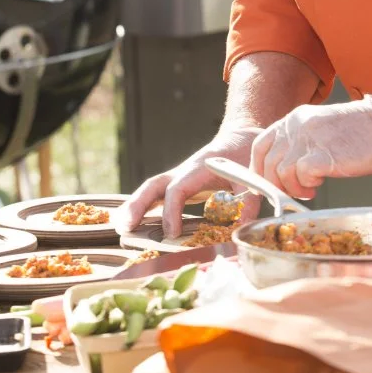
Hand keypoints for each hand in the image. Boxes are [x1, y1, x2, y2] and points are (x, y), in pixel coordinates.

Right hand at [115, 126, 262, 238]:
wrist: (240, 138)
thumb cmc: (244, 156)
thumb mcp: (251, 176)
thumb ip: (249, 202)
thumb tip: (244, 230)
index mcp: (199, 168)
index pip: (177, 190)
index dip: (171, 211)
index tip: (172, 234)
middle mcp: (183, 172)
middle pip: (154, 185)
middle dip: (138, 205)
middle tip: (125, 228)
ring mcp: (178, 178)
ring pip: (151, 189)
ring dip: (134, 206)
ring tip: (120, 228)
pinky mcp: (179, 185)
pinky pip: (157, 195)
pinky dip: (143, 206)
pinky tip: (132, 223)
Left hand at [251, 98, 371, 199]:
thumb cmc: (361, 132)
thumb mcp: (321, 129)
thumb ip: (301, 144)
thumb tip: (285, 171)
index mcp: (295, 119)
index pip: (261, 146)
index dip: (258, 169)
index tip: (264, 186)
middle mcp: (297, 126)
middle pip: (267, 163)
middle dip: (276, 185)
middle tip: (295, 191)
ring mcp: (309, 139)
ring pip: (281, 172)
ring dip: (294, 187)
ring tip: (312, 188)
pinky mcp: (324, 154)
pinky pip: (300, 176)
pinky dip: (306, 186)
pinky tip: (320, 184)